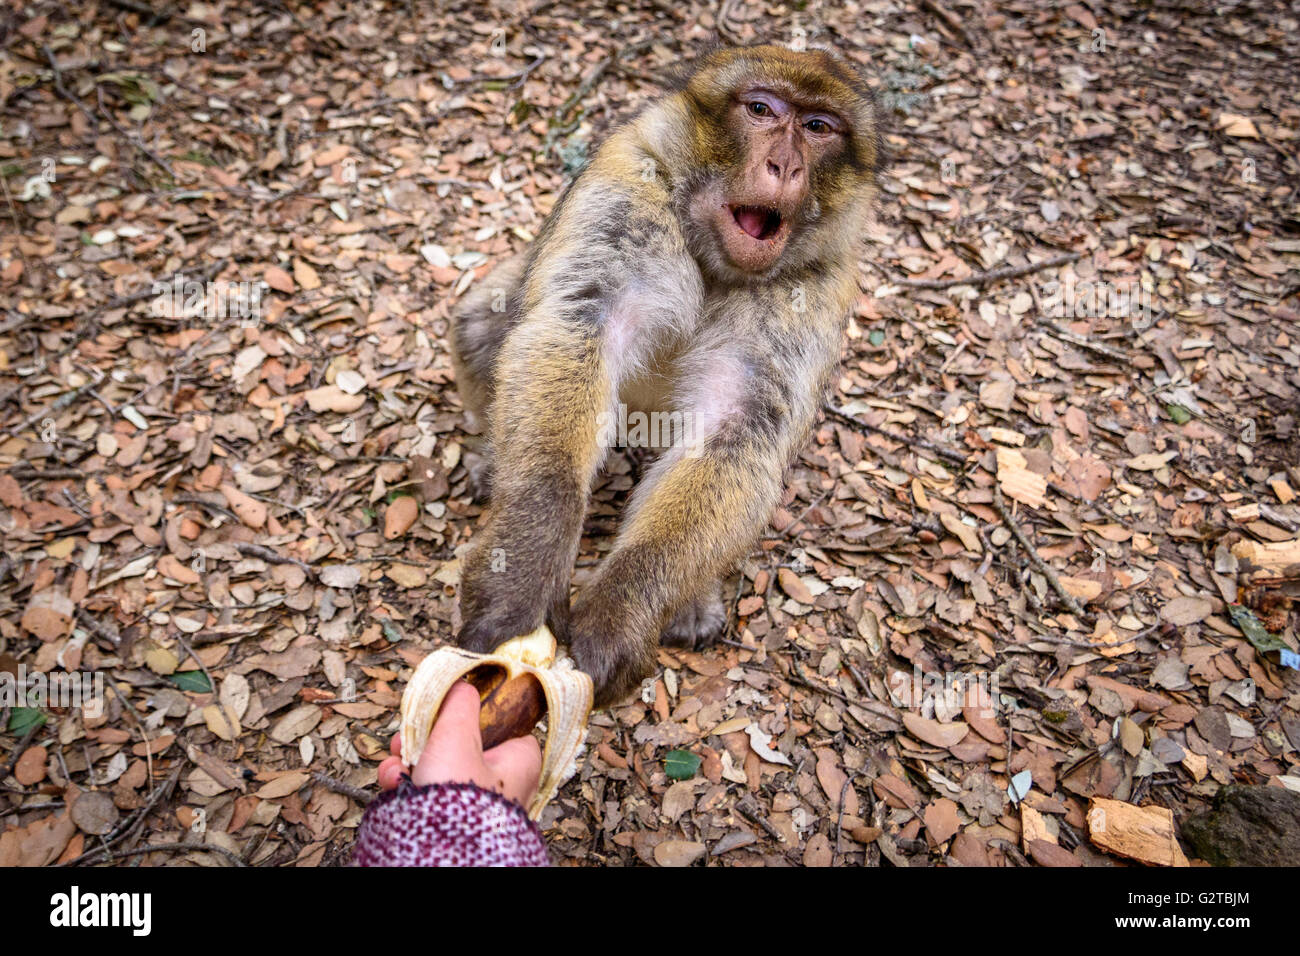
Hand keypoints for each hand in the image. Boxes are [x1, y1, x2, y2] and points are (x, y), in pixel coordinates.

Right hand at [378, 681, 541, 809]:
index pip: (498, 723)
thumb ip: (459, 703)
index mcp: (520, 759)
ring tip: (395, 769)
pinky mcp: (453, 822)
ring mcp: (476, 804)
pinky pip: (428, 796)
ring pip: (437, 769)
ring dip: (408, 765)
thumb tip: (462, 685)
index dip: (465, 714)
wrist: (437, 853)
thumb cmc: (459, 798)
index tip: (440, 711)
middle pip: (459, 744)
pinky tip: (393, 788)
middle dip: (424, 741)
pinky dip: (406, 790)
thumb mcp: (457, 735)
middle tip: (407, 741)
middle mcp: (503, 783)